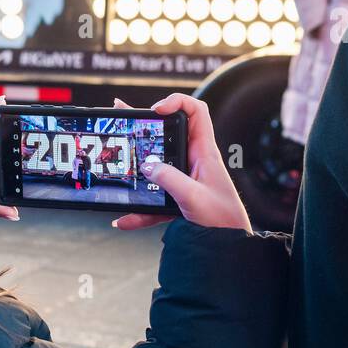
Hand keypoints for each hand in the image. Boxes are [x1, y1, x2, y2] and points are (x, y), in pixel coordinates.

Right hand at [111, 94, 251, 232]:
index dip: (176, 102)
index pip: (196, 112)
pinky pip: (153, 197)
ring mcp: (185, 178)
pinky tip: (124, 220)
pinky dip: (139, 209)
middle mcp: (194, 160)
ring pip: (157, 164)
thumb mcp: (193, 197)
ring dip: (137, 160)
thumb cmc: (223, 219)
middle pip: (169, 133)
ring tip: (118, 146)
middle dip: (146, 123)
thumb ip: (169, 179)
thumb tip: (147, 166)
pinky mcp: (177, 197)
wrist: (230, 245)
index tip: (156, 110)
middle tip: (126, 115)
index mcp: (204, 152)